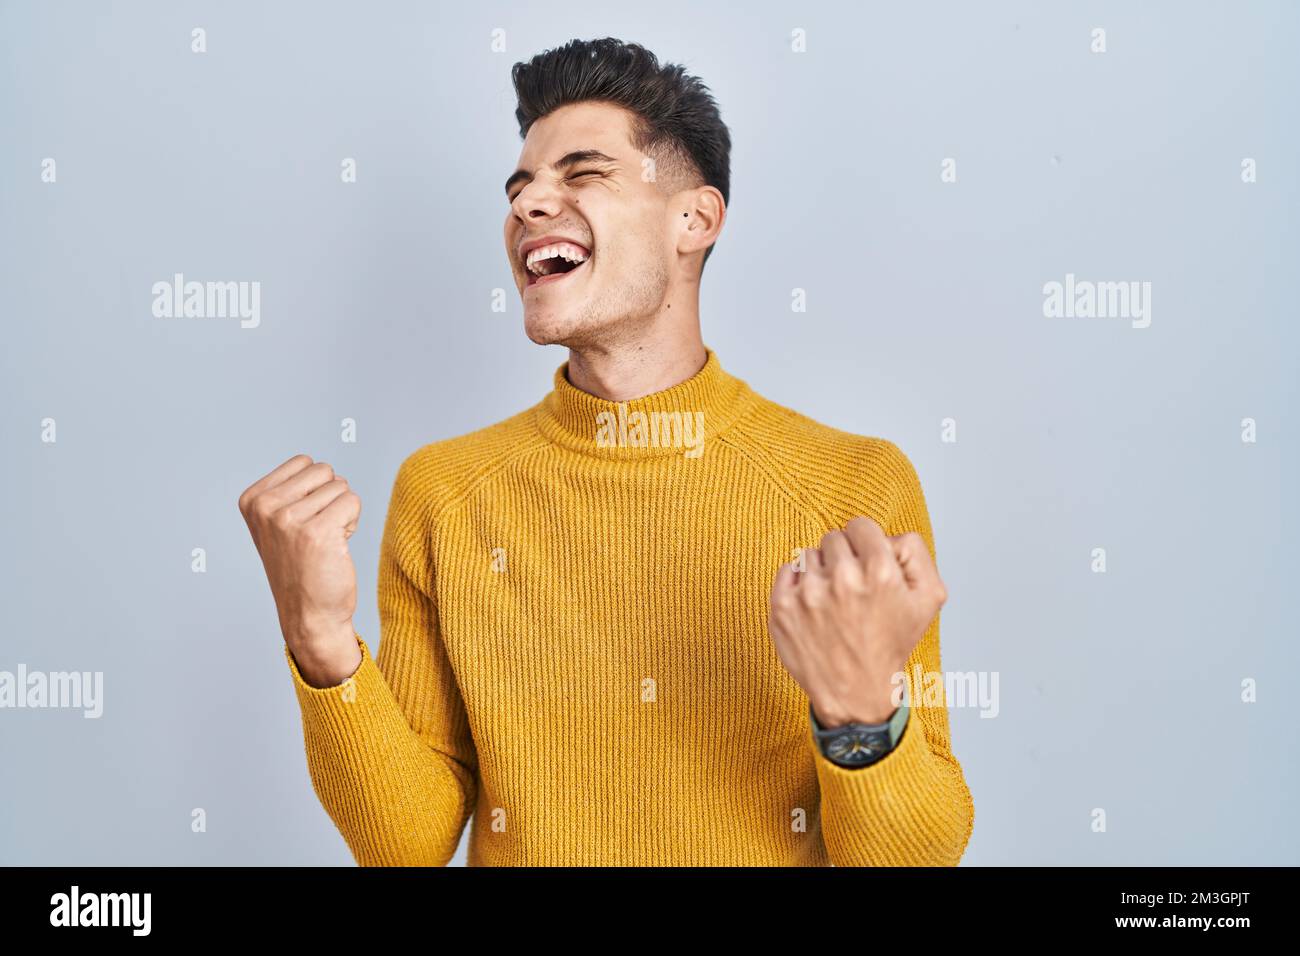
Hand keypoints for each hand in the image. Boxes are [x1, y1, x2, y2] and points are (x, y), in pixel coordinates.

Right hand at [238, 454, 361, 681]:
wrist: (309, 615)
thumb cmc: (301, 568)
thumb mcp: (277, 524)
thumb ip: (289, 491)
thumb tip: (319, 466)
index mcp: (252, 500)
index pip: (303, 462)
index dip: (314, 488)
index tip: (303, 519)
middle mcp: (266, 508)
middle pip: (323, 470)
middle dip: (330, 497)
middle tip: (318, 531)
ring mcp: (289, 520)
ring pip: (340, 486)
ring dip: (342, 511)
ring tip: (326, 541)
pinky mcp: (317, 532)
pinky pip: (352, 501)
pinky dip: (352, 521)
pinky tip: (337, 546)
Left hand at [768, 516, 947, 725]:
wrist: (856, 693)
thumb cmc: (890, 645)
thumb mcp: (928, 599)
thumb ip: (915, 552)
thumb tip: (887, 534)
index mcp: (880, 572)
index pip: (860, 525)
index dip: (865, 543)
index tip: (866, 563)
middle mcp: (843, 579)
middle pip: (834, 537)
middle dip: (844, 558)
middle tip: (852, 588)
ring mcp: (808, 593)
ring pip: (810, 554)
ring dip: (821, 572)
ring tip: (834, 602)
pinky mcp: (782, 606)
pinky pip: (787, 570)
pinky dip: (798, 584)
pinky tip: (814, 607)